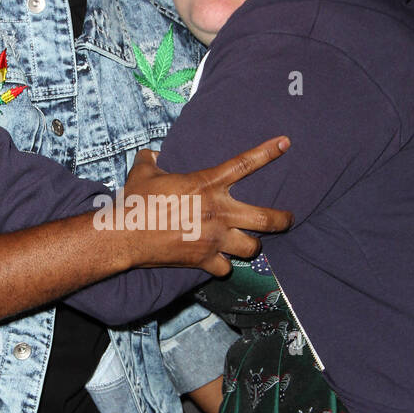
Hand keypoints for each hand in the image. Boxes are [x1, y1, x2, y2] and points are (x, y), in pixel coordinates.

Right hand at [120, 139, 292, 274]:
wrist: (126, 234)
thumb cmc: (135, 201)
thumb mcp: (143, 172)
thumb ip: (151, 160)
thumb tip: (150, 154)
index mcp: (207, 184)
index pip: (244, 164)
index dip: (267, 152)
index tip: (285, 143)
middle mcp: (218, 212)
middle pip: (266, 219)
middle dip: (282, 220)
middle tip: (287, 219)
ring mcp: (214, 239)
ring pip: (252, 248)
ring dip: (251, 245)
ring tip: (247, 243)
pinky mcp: (203, 260)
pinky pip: (225, 268)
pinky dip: (224, 266)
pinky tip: (220, 263)